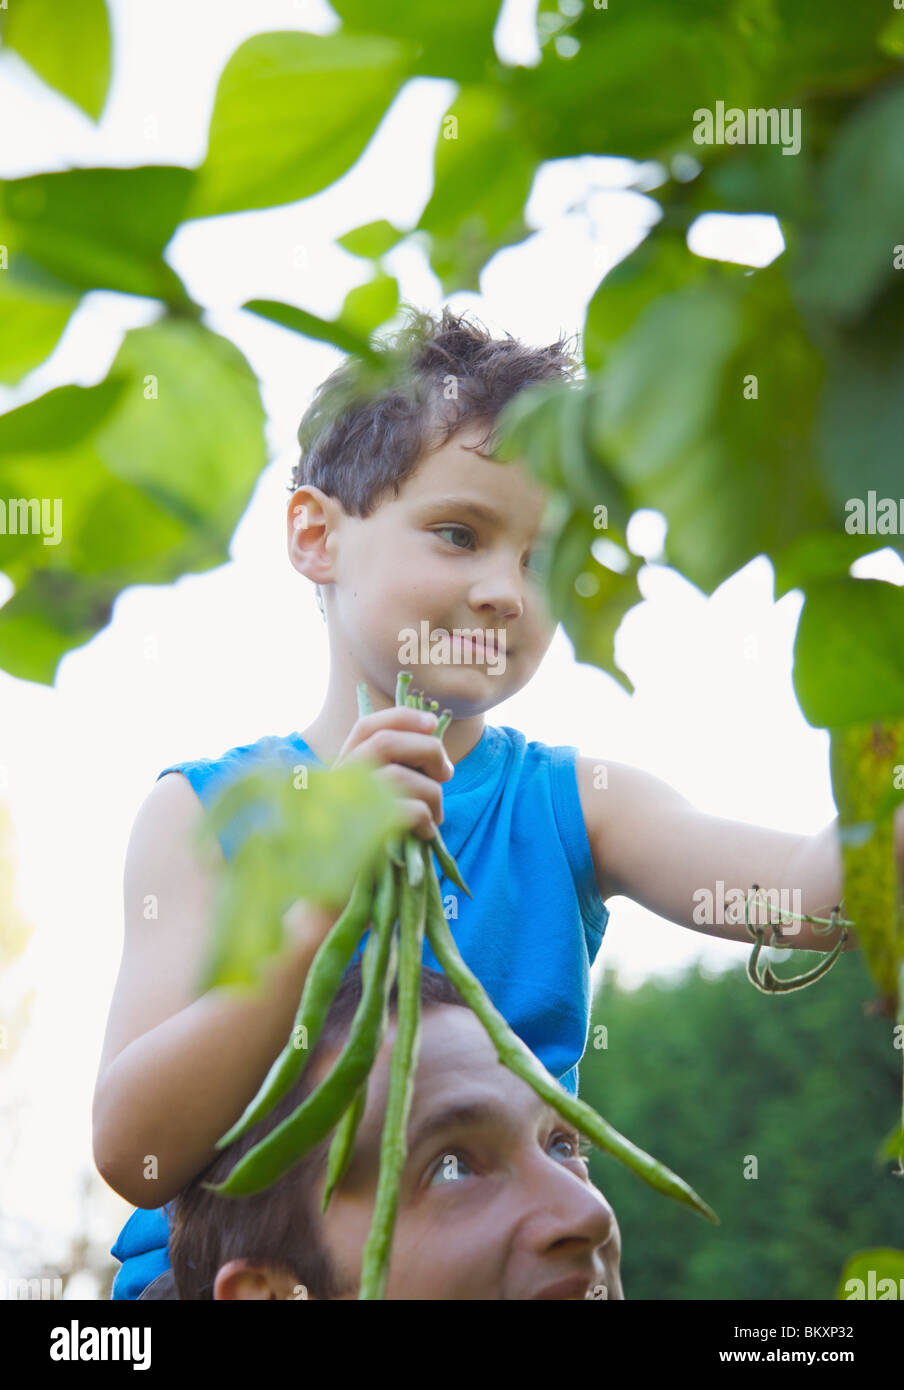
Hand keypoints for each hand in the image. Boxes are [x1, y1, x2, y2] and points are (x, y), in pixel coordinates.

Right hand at [333, 704, 453, 840]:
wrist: (337, 900)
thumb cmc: (365, 849)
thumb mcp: (376, 803)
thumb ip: (396, 774)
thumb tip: (437, 756)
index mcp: (342, 770)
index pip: (367, 727)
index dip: (402, 717)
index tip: (433, 722)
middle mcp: (338, 782)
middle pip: (386, 743)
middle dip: (427, 750)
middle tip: (446, 773)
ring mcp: (346, 808)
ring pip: (401, 777)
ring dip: (432, 794)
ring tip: (436, 815)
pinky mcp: (362, 835)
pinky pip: (409, 810)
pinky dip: (426, 819)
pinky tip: (426, 833)